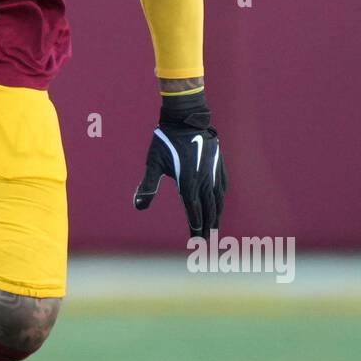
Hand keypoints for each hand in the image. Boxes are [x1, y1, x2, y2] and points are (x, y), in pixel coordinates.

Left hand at [134, 91, 226, 239]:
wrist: (186, 118)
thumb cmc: (165, 141)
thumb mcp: (153, 163)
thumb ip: (148, 185)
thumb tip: (138, 204)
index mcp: (188, 183)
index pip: (193, 211)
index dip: (195, 227)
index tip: (195, 240)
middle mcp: (203, 180)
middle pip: (208, 209)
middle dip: (207, 226)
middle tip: (206, 242)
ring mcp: (213, 172)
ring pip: (217, 199)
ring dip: (216, 215)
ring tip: (214, 228)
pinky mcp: (218, 164)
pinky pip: (222, 186)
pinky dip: (221, 198)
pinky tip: (219, 203)